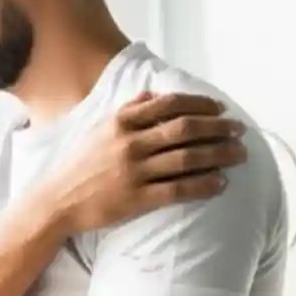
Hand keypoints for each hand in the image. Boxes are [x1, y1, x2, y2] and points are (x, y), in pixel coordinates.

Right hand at [43, 91, 246, 234]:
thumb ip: (126, 110)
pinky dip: (204, 185)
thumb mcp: (98, 129)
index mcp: (120, 123)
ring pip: (188, 158)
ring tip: (239, 153)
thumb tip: (152, 94)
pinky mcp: (137, 198)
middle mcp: (129, 143)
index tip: (219, 108)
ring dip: (219, 154)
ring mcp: (134, 171)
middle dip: (218, 127)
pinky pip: (179, 189)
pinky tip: (220, 182)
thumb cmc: (79, 165)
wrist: (56, 201)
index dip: (200, 104)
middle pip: (185, 129)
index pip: (169, 105)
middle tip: (238, 130)